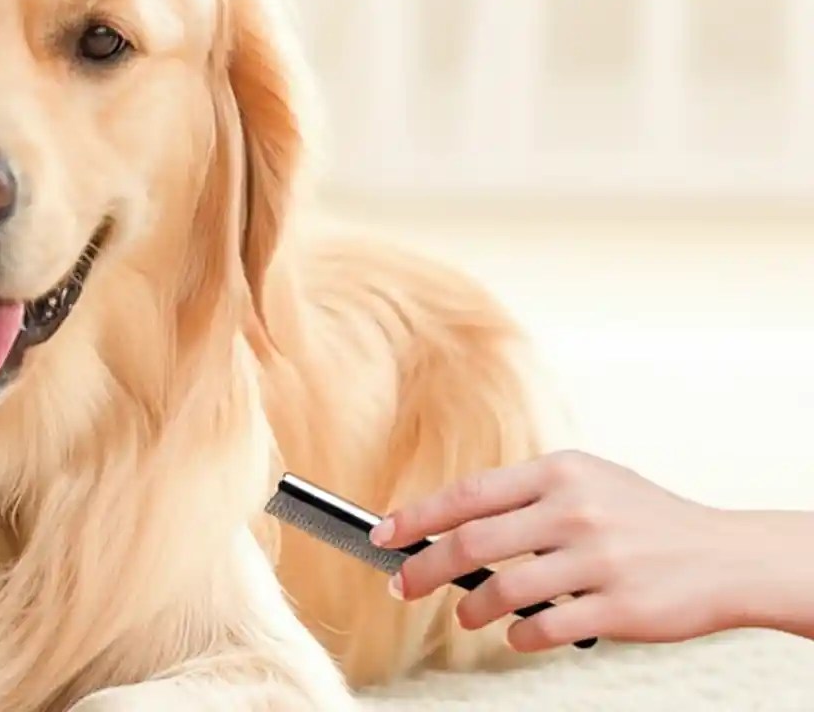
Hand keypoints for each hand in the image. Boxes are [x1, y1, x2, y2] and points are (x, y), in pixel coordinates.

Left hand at [369, 451, 790, 651]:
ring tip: (466, 616)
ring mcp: (598, 558)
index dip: (417, 517)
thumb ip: (525, 497)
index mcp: (561, 472)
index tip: (384, 535)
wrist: (726, 556)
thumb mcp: (588, 483)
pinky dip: (520, 637)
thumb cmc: (644, 519)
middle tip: (401, 587)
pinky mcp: (618, 605)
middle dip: (424, 569)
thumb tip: (448, 523)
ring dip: (469, 609)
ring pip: (501, 591)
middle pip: (472, 543)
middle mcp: (576, 509)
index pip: (469, 494)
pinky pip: (544, 629)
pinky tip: (519, 634)